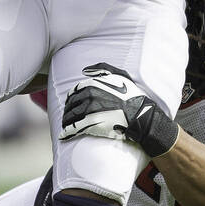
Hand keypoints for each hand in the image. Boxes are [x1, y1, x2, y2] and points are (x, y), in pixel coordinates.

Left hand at [60, 63, 178, 156]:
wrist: (141, 115)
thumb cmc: (133, 96)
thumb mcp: (120, 75)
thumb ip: (102, 69)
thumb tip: (84, 70)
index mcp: (93, 84)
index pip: (74, 92)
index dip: (72, 99)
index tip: (72, 104)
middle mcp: (88, 95)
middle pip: (70, 105)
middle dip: (68, 111)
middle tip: (68, 116)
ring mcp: (88, 110)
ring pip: (70, 116)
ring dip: (66, 121)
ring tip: (66, 126)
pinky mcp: (90, 125)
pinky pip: (73, 128)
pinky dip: (66, 132)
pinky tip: (63, 136)